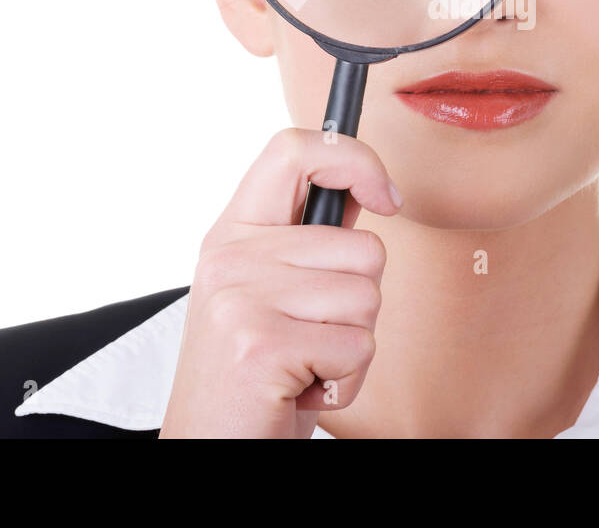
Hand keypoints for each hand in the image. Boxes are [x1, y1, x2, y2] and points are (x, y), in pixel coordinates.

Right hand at [159, 128, 400, 437]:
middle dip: (360, 303)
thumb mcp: (274, 293)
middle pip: (364, 247)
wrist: (211, 447)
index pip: (294, 150)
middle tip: (311, 337)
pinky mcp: (261, 345)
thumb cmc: (256, 376)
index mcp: (233, 233)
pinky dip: (345, 381)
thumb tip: (370, 188)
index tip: (387, 195)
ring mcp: (241, 298)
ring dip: (352, 347)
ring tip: (304, 364)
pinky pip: (359, 347)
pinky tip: (300, 388)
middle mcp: (230, 257)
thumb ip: (312, 240)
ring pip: (368, 298)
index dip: (356, 160)